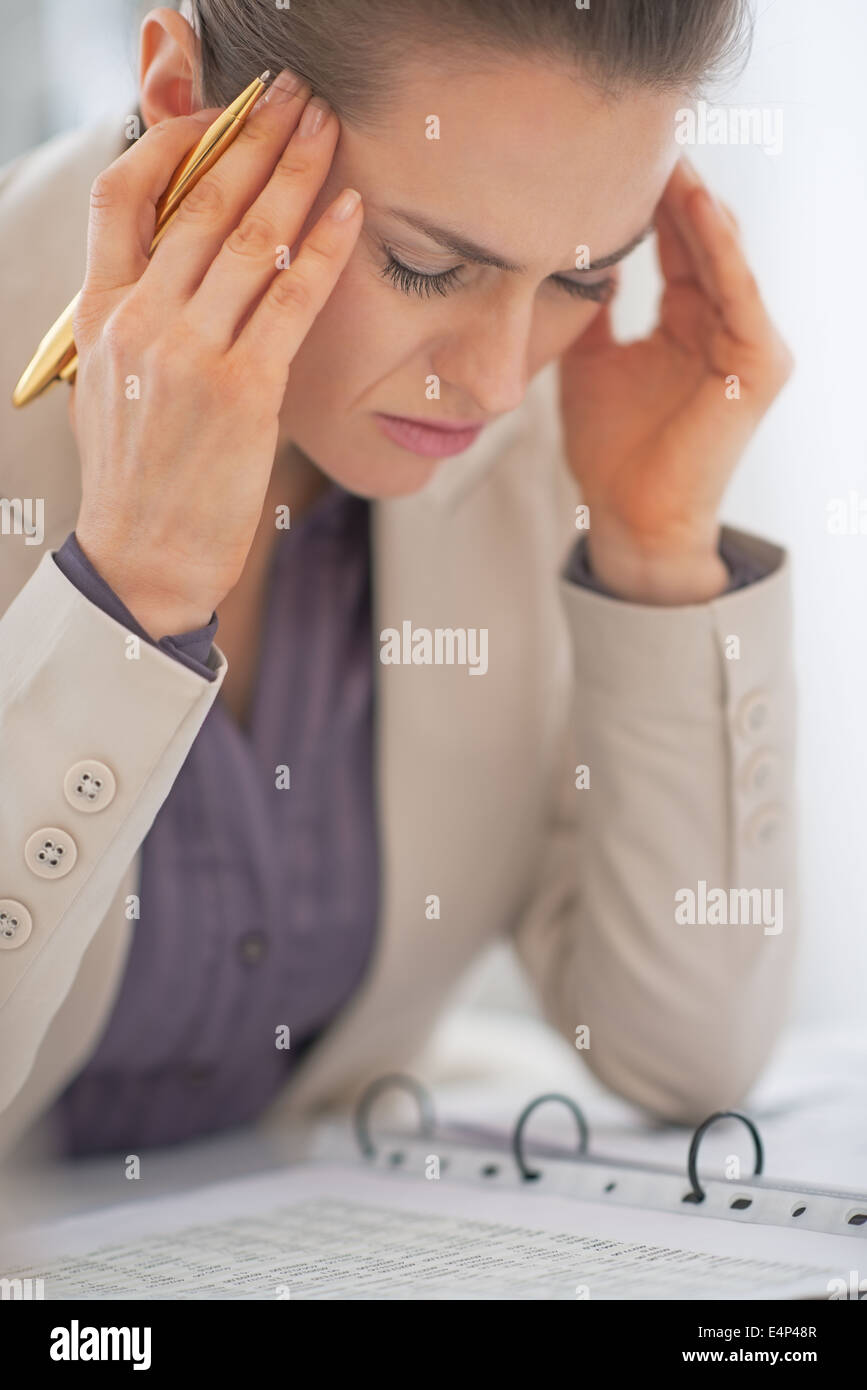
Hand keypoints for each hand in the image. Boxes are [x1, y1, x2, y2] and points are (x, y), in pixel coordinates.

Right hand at [70, 73, 361, 636]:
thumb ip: (137, 318)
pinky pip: (293, 301)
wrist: (144, 561)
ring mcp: (190, 354)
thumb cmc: (139, 477)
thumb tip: (180, 266)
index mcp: (100, 314)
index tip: (219, 121)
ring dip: (298, 173)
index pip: (122, 195)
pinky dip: (327, 249)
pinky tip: (353, 209)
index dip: (173, 144)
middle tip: (295, 95)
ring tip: (330, 129)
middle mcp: (140, 322)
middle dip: (255, 137)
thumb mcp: (111, 384)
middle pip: (201, 202)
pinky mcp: (244, 392)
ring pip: (251, 240)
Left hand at [559, 158, 792, 603]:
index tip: (616, 153)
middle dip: (676, 188)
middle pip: (703, 239)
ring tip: (670, 156)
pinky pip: (740, 294)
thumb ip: (587, 311)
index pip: (676, 245)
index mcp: (685, 323)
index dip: (651, 200)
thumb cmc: (610, 452)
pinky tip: (699, 208)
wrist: (629, 517)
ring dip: (699, 205)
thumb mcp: (586, 363)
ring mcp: (745, 344)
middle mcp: (721, 325)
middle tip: (644, 133)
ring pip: (724, 256)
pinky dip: (721, 251)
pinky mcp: (759, 366)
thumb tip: (573, 256)